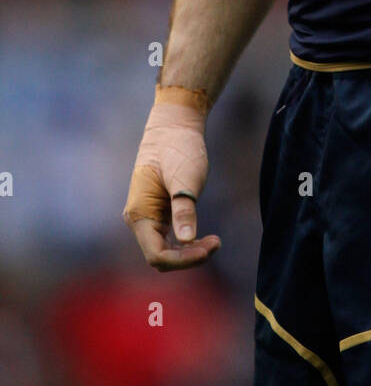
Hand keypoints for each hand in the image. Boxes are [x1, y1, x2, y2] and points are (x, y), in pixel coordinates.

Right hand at [123, 94, 220, 271]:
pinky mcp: (159, 212)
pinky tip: (204, 237)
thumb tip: (185, 239)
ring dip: (188, 252)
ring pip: (166, 249)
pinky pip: (170, 239)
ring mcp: (148, 217)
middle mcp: (139, 219)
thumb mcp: (185, 177)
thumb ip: (184, 208)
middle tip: (216, 242)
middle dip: (188, 257)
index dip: (183, 259)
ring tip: (214, 241)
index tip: (209, 247)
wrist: (175, 126)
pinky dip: (187, 242)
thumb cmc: (178, 148)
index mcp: (139, 214)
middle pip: (161, 256)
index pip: (156, 255)